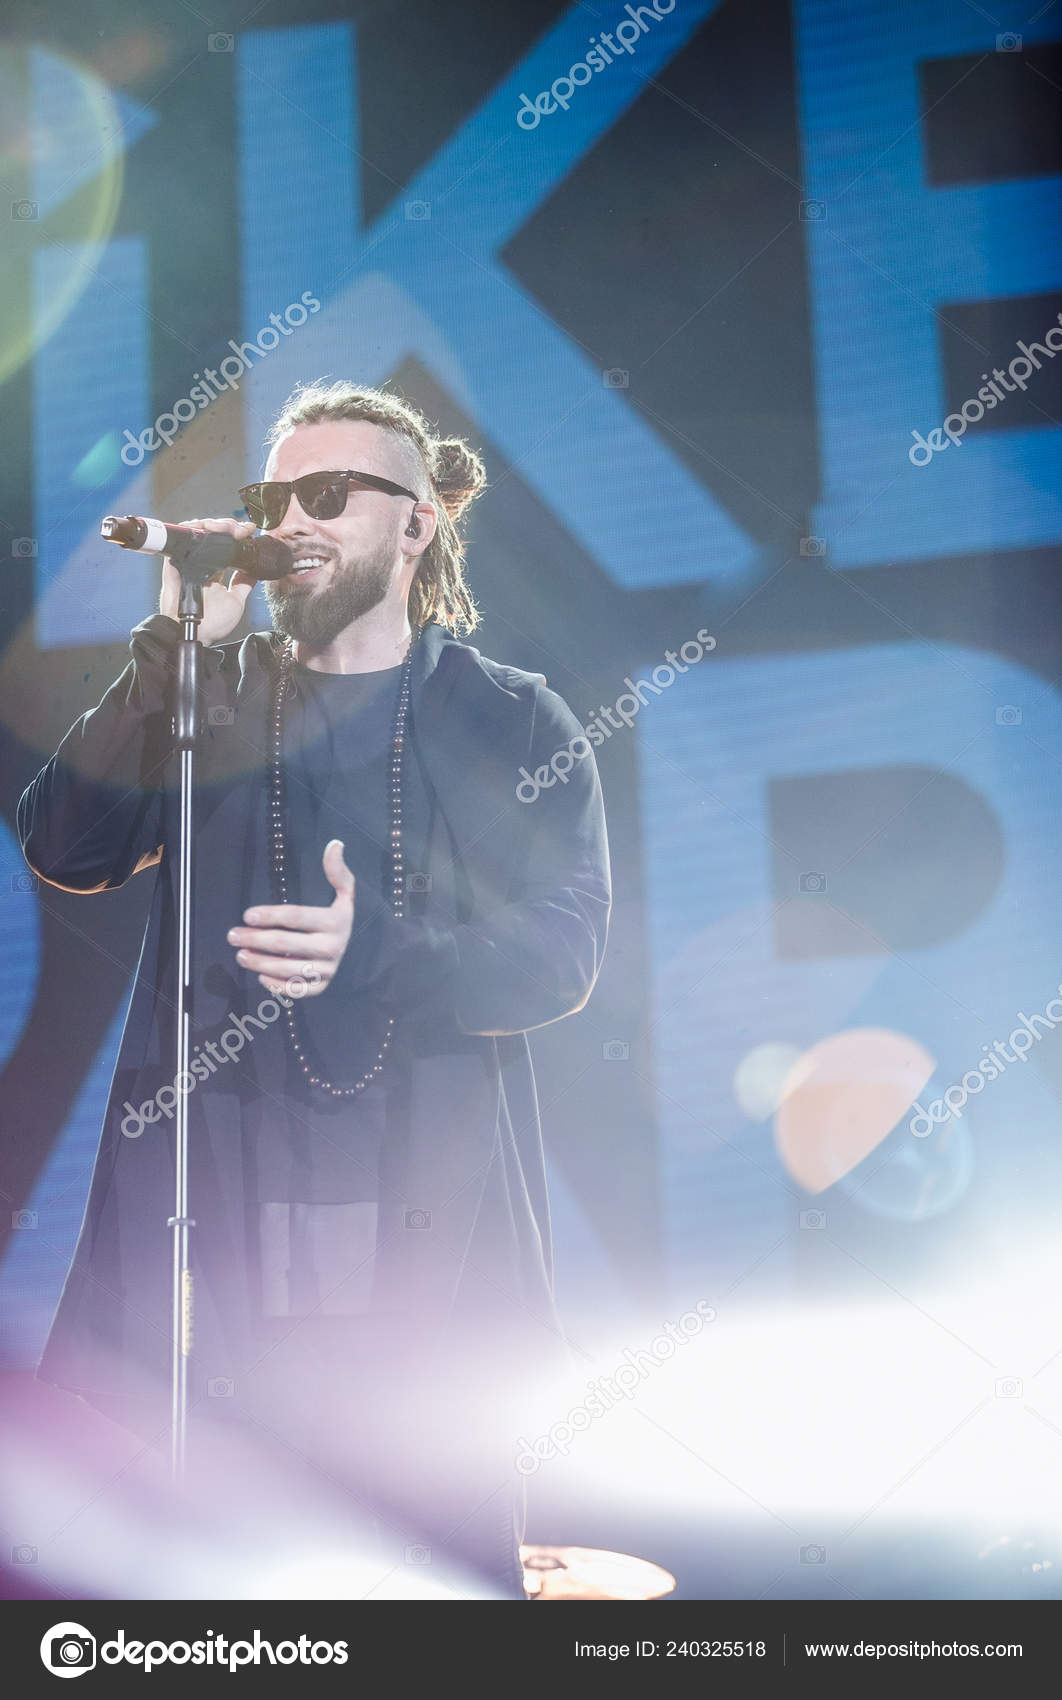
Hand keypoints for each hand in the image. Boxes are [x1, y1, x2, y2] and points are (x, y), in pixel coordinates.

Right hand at [160, 516, 257, 646]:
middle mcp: (200, 566)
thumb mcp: (236, 602)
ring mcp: (187, 564)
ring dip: (213, 525)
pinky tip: (207, 527)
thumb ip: (244, 584)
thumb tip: (255, 571)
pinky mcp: (174, 563)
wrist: (194, 634)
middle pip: (211, 536)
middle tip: (240, 529)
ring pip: (197, 534)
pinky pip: (179, 541)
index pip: (224, 548)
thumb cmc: (212, 624)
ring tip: (227, 528)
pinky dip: (192, 530)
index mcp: (213, 574)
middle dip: (227, 527)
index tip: (249, 532)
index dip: (235, 537)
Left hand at [227, 840, 354, 998]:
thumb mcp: (344, 894)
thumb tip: (334, 844)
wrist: (358, 951)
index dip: (269, 915)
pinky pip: (295, 990)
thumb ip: (337, 871)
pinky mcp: (321, 986)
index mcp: (336, 921)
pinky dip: (275, 984)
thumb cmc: (338, 918)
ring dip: (259, 962)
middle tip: (232, 935)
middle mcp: (333, 947)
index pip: (295, 917)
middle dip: (255, 939)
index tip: (247, 914)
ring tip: (239, 954)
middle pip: (286, 943)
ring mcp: (328, 970)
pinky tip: (259, 974)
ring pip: (287, 968)